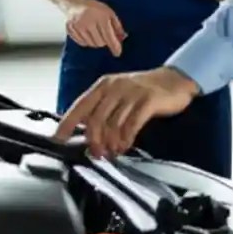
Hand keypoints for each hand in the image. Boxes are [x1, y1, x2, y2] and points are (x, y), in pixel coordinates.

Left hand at [53, 66, 199, 158]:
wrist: (175, 79)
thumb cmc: (143, 90)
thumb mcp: (118, 95)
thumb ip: (102, 110)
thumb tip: (85, 132)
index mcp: (103, 85)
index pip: (80, 106)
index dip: (66, 124)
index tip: (57, 139)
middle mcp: (115, 86)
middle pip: (95, 119)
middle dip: (94, 141)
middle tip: (98, 154)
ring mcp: (132, 93)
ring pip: (113, 124)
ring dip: (111, 143)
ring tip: (113, 152)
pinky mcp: (148, 100)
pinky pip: (132, 124)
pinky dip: (126, 139)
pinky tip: (125, 146)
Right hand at [62, 0, 125, 56]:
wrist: (74, 2)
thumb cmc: (94, 8)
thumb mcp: (109, 13)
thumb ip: (117, 26)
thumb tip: (122, 38)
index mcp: (100, 17)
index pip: (109, 36)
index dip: (114, 46)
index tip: (118, 53)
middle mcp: (89, 22)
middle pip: (100, 42)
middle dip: (104, 41)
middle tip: (103, 34)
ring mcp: (78, 26)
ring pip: (91, 44)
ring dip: (96, 41)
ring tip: (95, 32)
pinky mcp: (70, 30)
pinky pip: (82, 43)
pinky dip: (87, 41)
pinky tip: (87, 33)